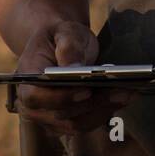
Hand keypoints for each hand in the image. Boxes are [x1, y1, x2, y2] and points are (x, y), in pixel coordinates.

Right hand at [15, 18, 129, 134]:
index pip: (36, 97)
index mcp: (26, 79)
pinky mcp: (65, 122)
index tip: (86, 90)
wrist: (61, 46)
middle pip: (62, 114)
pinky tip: (124, 97)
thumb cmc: (60, 37)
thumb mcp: (64, 31)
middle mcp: (32, 105)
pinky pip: (86, 124)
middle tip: (122, 90)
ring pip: (77, 124)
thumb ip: (67, 47)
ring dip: (104, 110)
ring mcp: (48, 118)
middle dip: (94, 103)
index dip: (60, 97)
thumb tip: (73, 68)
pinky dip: (105, 112)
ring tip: (128, 93)